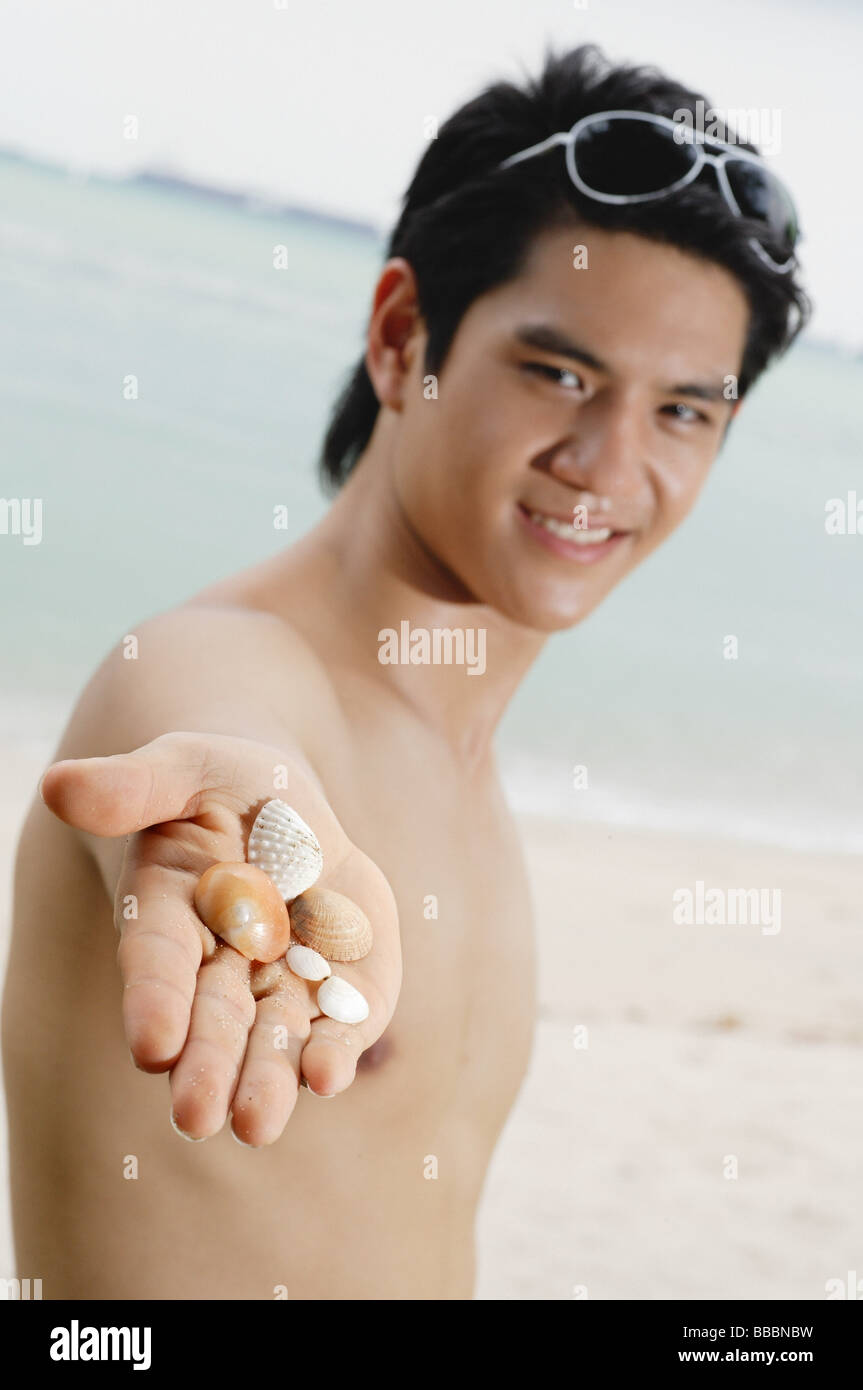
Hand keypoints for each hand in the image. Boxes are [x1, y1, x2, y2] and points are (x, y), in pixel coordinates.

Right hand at [39, 731, 400, 1144]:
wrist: (276, 805)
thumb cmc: (212, 785)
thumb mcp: (179, 768)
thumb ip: (131, 786)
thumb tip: (59, 786)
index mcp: (167, 912)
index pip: (157, 962)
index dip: (154, 999)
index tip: (151, 1043)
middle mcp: (220, 961)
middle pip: (213, 1020)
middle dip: (206, 1066)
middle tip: (197, 1115)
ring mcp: (282, 978)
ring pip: (272, 1039)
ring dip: (266, 1081)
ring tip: (256, 1123)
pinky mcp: (340, 981)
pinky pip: (338, 1022)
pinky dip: (334, 1050)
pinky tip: (330, 1076)